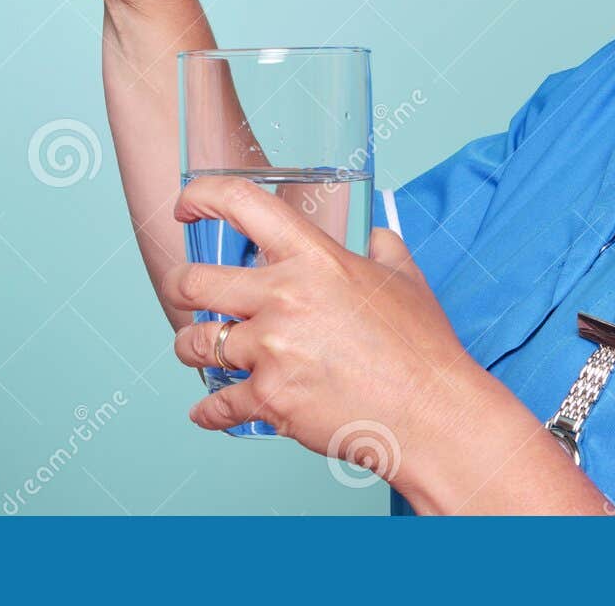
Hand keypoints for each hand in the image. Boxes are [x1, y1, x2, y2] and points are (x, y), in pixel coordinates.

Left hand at [161, 176, 488, 494]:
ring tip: (199, 352)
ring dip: (191, 348)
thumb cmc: (424, 350)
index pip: (242, 204)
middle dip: (181, 289)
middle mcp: (284, 297)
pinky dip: (209, 410)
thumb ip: (384, 249)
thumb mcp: (406, 280)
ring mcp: (272, 350)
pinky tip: (210, 410)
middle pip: (193, 281)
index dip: (201, 198)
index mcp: (314, 258)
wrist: (434, 416)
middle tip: (185, 295)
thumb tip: (377, 234)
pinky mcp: (269, 400)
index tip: (186, 209)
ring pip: (194, 343)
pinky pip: (216, 403)